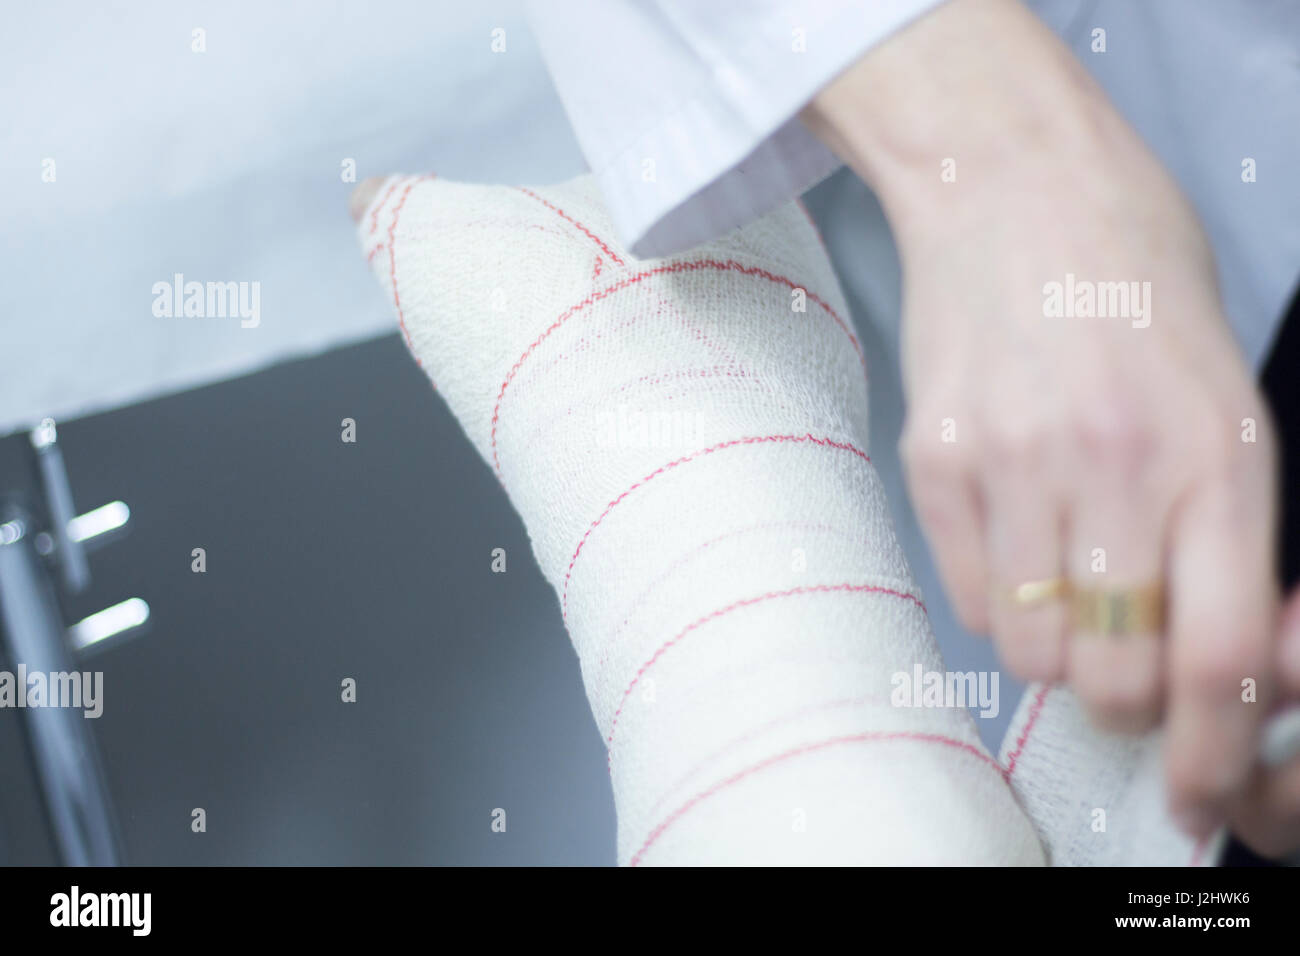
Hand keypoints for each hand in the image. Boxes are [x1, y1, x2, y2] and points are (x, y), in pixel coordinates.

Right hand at [803, 0, 1290, 850]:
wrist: (1015, 189)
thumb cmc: (1136, 283)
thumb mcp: (1227, 399)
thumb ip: (1228, 532)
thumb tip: (1220, 657)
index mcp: (1216, 455)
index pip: (1220, 656)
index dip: (1210, 750)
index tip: (1194, 790)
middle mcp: (1113, 468)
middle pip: (1113, 678)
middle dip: (1124, 705)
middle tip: (1121, 669)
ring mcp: (1013, 464)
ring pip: (1031, 652)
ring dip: (1054, 649)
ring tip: (1061, 582)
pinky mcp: (936, 458)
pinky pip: (964, 596)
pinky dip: (994, 601)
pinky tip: (1011, 535)